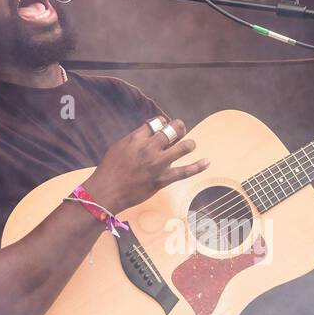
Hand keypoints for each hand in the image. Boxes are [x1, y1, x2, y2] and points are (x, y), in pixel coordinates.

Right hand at [85, 117, 207, 213]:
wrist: (106, 191)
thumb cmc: (109, 169)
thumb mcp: (119, 146)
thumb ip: (135, 138)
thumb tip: (148, 131)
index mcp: (137, 138)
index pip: (157, 122)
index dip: (163, 122)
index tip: (164, 125)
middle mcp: (149, 148)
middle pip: (172, 130)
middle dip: (179, 128)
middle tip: (180, 130)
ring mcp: (157, 164)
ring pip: (182, 147)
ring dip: (188, 144)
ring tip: (190, 144)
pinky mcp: (162, 179)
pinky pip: (184, 172)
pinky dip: (198, 166)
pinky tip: (207, 162)